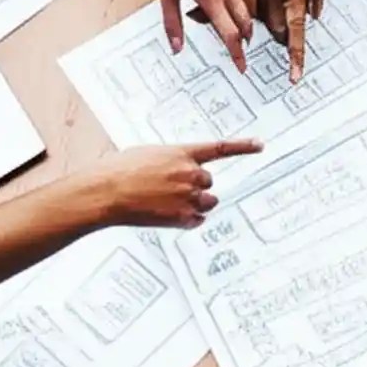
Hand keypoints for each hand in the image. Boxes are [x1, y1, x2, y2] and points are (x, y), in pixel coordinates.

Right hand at [95, 140, 262, 227]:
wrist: (105, 192)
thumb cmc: (118, 171)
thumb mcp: (147, 154)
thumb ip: (169, 160)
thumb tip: (174, 168)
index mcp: (181, 153)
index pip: (219, 148)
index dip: (243, 146)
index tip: (260, 145)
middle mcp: (190, 173)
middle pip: (208, 182)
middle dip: (194, 186)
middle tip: (167, 189)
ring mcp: (188, 196)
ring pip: (207, 202)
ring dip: (194, 203)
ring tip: (165, 202)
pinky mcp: (182, 217)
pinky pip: (197, 220)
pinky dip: (186, 220)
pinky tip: (165, 215)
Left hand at [148, 0, 256, 70]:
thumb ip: (172, 22)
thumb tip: (176, 47)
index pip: (229, 33)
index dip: (236, 54)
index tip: (241, 66)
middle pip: (246, 21)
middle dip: (244, 38)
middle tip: (241, 46)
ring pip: (252, 2)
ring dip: (249, 18)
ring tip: (242, 24)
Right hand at [248, 0, 328, 82]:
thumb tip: (313, 17)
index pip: (295, 29)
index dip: (295, 54)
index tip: (294, 75)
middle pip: (275, 26)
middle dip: (282, 32)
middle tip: (289, 31)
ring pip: (262, 14)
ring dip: (270, 17)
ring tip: (280, 4)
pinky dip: (259, 2)